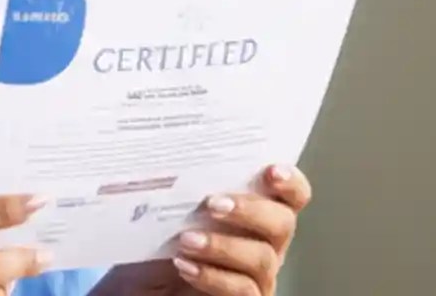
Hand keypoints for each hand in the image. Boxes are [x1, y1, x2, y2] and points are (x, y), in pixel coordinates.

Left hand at [98, 165, 311, 295]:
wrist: (143, 284)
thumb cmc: (161, 241)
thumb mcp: (170, 208)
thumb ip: (185, 185)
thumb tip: (172, 153)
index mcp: (257, 212)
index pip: (292, 195)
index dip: (290, 182)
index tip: (271, 171)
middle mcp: (266, 243)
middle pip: (282, 223)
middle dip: (250, 211)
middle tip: (213, 204)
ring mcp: (258, 275)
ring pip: (261, 258)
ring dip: (223, 245)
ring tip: (186, 239)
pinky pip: (243, 290)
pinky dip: (213, 276)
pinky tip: (184, 265)